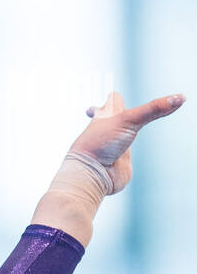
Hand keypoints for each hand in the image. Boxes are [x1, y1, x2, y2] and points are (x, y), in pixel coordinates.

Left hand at [68, 90, 185, 194]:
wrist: (92, 175)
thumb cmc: (102, 143)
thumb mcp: (130, 120)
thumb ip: (154, 109)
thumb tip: (181, 98)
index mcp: (106, 116)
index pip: (112, 101)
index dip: (115, 100)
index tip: (113, 98)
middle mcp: (110, 132)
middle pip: (115, 119)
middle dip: (113, 116)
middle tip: (115, 114)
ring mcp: (114, 149)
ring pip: (120, 139)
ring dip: (119, 137)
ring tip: (118, 135)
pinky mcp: (119, 165)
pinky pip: (124, 160)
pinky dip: (125, 160)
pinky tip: (121, 159)